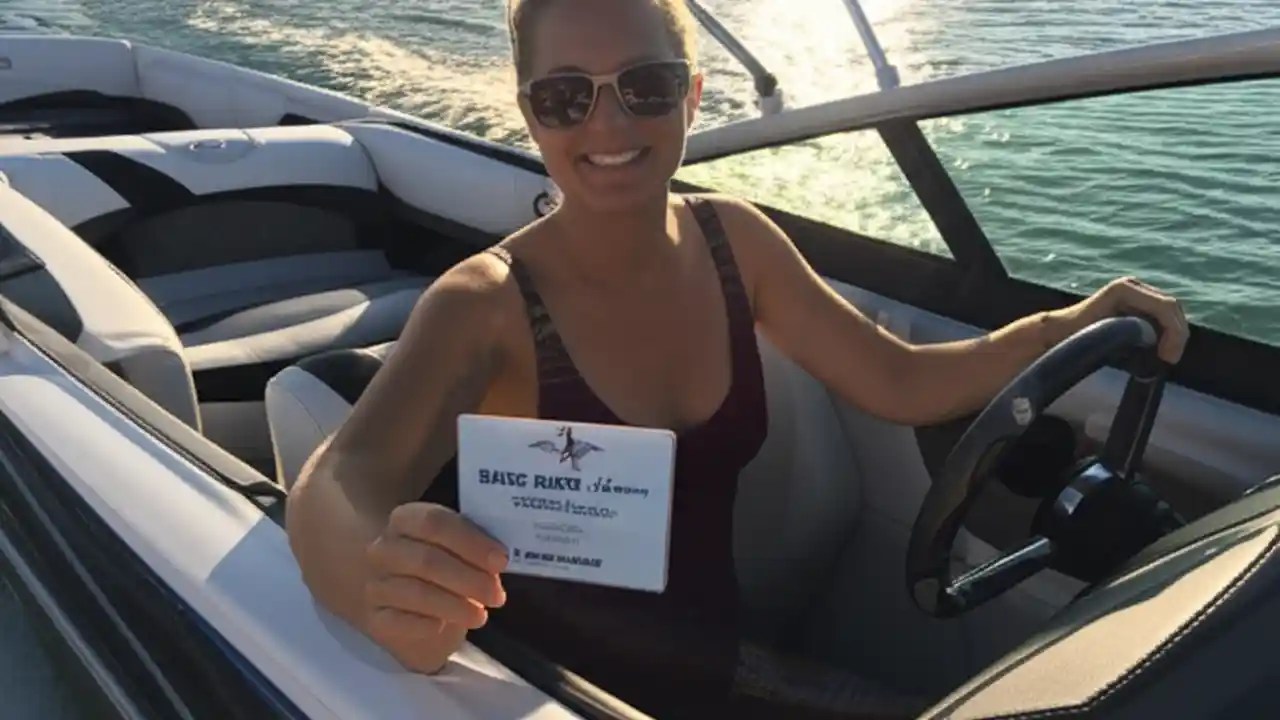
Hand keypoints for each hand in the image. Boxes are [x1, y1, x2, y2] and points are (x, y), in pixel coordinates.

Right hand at [362, 502, 508, 672]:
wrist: (410, 597)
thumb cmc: (444, 563)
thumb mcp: (457, 546)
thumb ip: (474, 545)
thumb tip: (500, 559)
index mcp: (405, 519)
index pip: (435, 522)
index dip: (471, 542)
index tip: (500, 561)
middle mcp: (383, 549)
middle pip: (427, 560)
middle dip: (468, 579)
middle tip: (496, 595)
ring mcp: (375, 583)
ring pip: (415, 593)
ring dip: (454, 605)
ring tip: (480, 615)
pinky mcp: (375, 617)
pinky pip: (399, 621)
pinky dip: (425, 624)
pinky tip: (443, 626)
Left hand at [1071, 276, 1189, 363]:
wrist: (1061, 329)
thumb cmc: (1075, 335)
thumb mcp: (1101, 335)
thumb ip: (1129, 332)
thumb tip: (1155, 340)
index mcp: (1125, 289)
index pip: (1165, 306)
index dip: (1174, 332)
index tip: (1168, 357)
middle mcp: (1133, 285)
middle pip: (1172, 307)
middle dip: (1177, 334)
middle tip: (1169, 359)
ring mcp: (1137, 291)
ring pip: (1170, 311)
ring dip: (1174, 334)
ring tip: (1166, 356)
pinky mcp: (1138, 301)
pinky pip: (1162, 314)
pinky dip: (1167, 331)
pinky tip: (1161, 348)